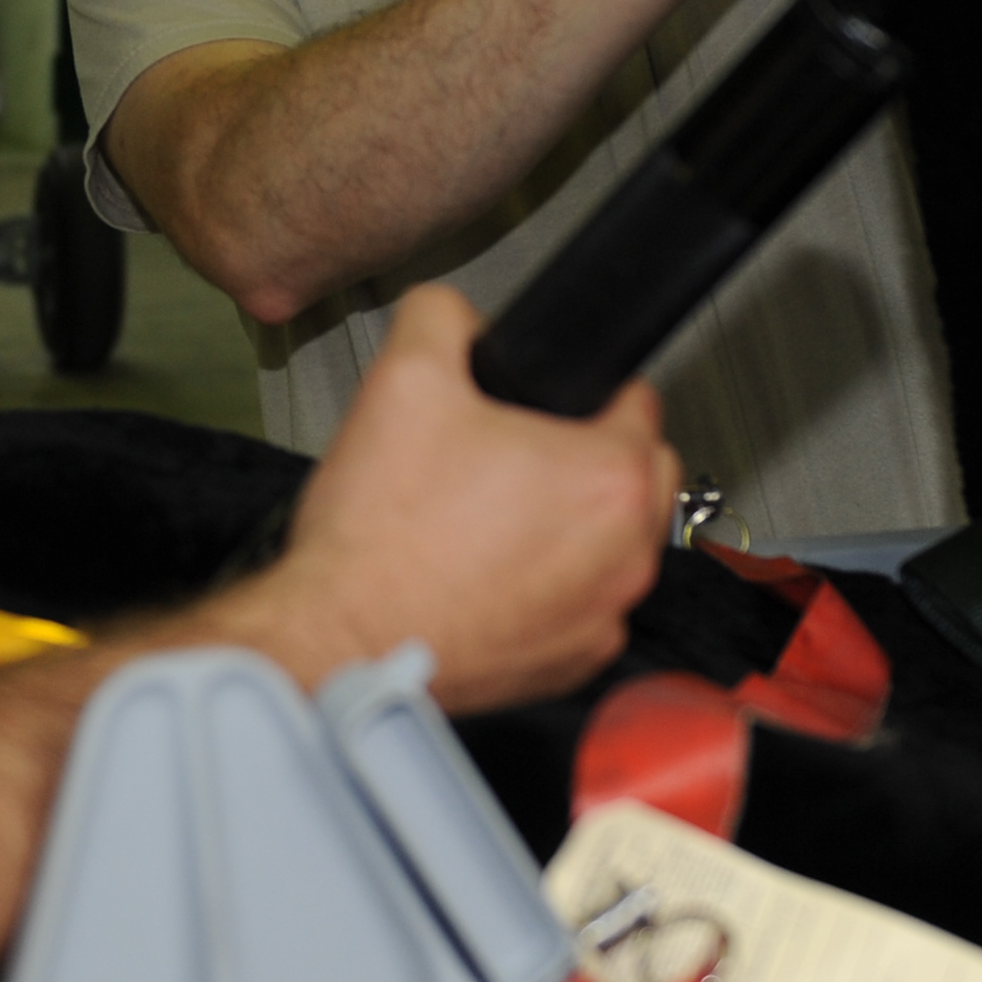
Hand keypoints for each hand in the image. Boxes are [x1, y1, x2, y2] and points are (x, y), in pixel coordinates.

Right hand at [232, 283, 675, 711]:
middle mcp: (625, 555)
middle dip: (592, 456)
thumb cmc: (378, 539)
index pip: (638, 400)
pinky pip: (584, 607)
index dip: (587, 387)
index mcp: (607, 478)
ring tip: (497, 516)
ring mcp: (602, 618)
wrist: (340, 643)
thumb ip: (444, 318)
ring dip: (575, 525)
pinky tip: (490, 573)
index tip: (547, 402)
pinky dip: (552, 589)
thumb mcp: (401, 378)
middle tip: (521, 454)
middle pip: (641, 475)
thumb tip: (458, 316)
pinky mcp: (572, 665)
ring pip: (616, 545)